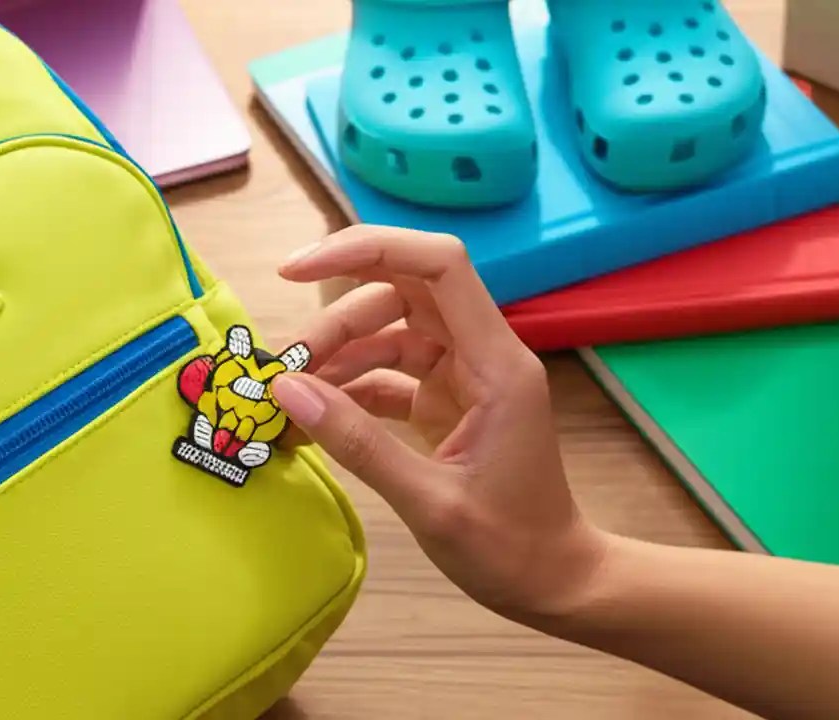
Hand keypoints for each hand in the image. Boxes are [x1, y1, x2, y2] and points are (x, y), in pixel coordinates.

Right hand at [271, 226, 606, 620]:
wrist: (555, 583)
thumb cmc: (510, 548)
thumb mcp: (429, 502)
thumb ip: (358, 443)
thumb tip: (286, 390)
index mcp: (496, 362)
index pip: (436, 265)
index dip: (368, 248)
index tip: (298, 267)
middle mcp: (481, 354)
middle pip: (401, 294)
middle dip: (337, 320)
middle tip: (284, 368)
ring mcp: (463, 376)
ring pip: (389, 333)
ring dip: (336, 355)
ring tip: (289, 395)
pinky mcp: (446, 402)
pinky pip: (389, 373)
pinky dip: (349, 388)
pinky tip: (313, 415)